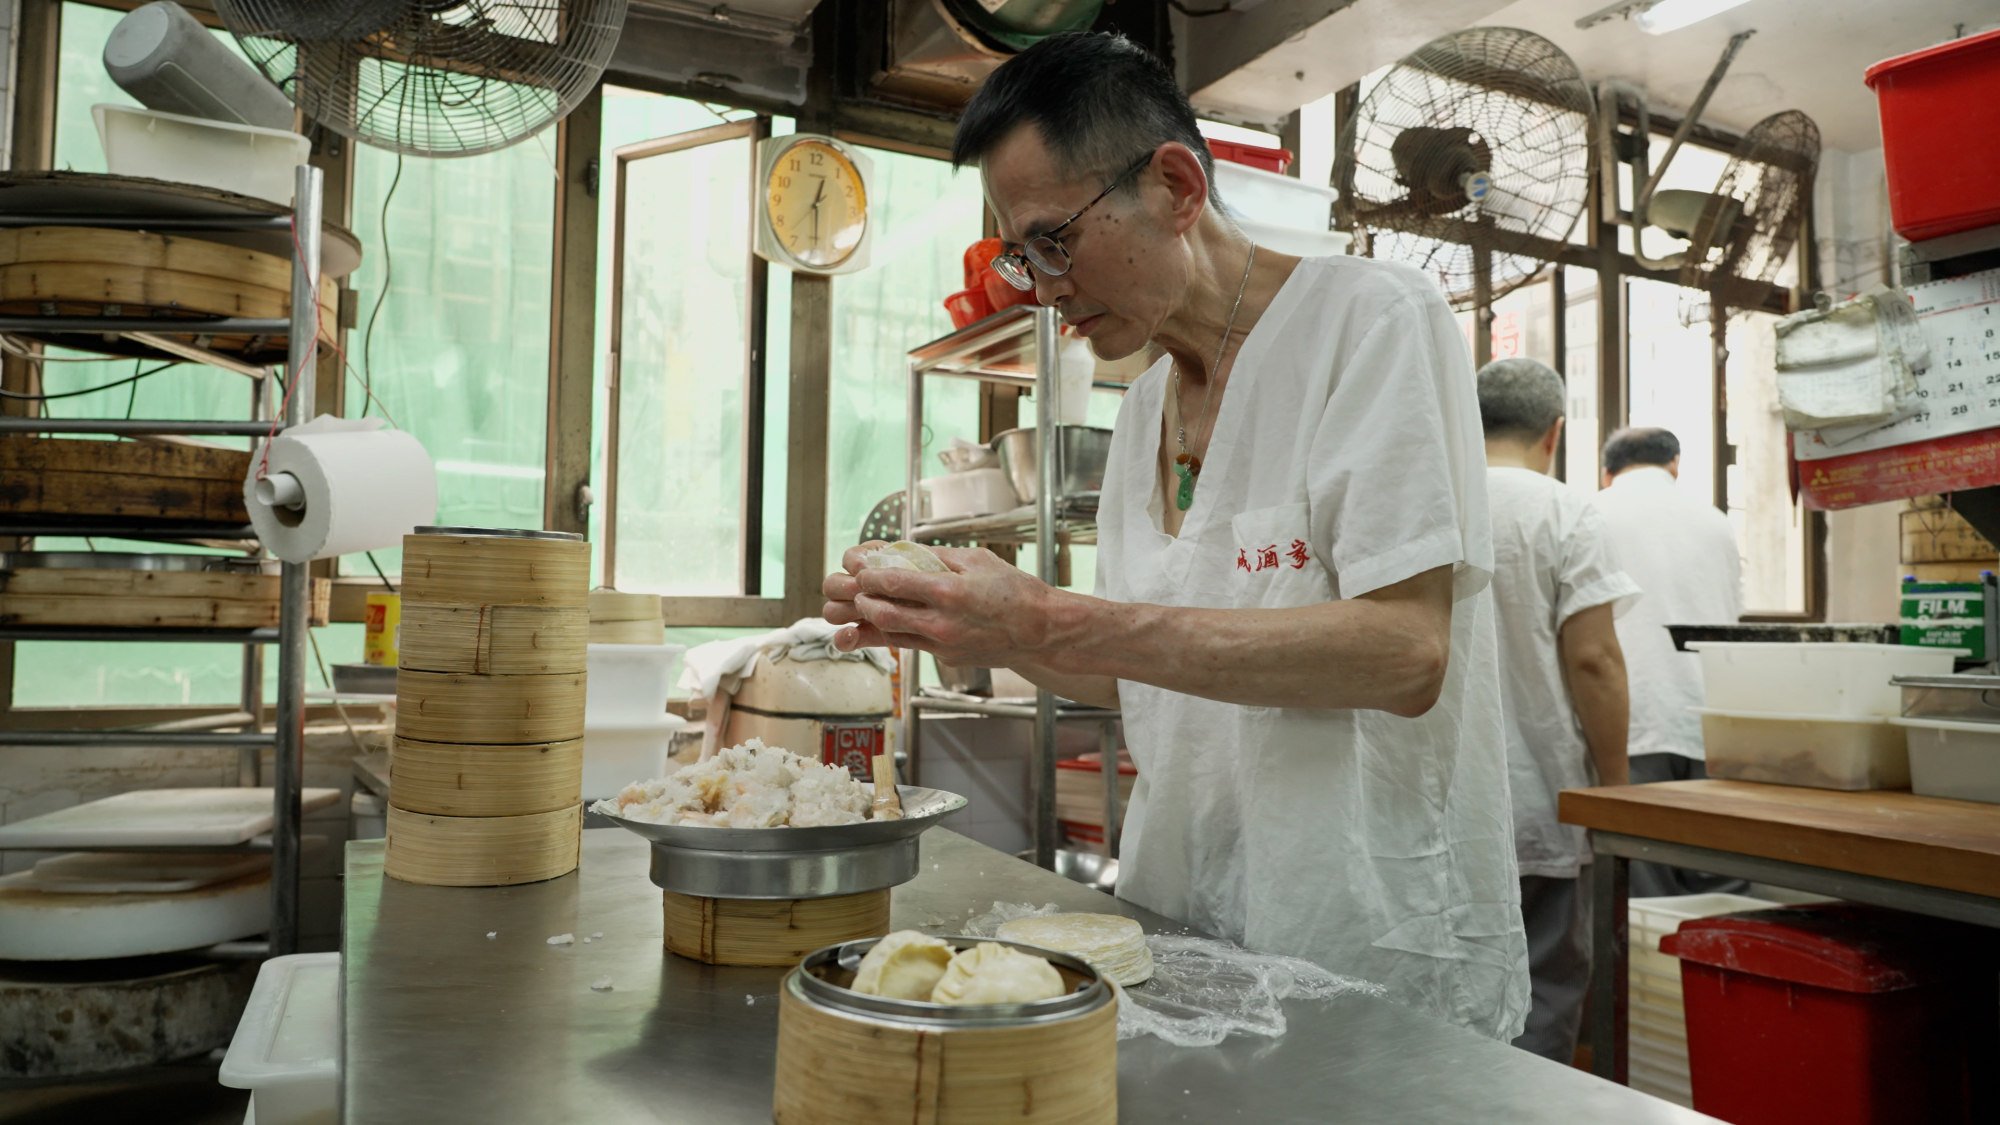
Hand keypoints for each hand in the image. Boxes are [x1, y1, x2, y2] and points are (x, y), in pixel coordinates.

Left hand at [821, 542, 1057, 665]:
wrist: (1039, 630)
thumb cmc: (1013, 590)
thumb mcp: (976, 559)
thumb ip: (937, 556)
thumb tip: (904, 550)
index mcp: (948, 590)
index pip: (893, 582)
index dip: (868, 574)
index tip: (859, 568)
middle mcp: (941, 621)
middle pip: (883, 611)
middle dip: (861, 599)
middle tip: (854, 588)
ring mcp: (942, 643)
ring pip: (891, 632)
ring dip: (871, 618)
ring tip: (862, 605)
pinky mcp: (946, 656)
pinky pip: (909, 644)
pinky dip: (893, 632)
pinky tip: (883, 622)